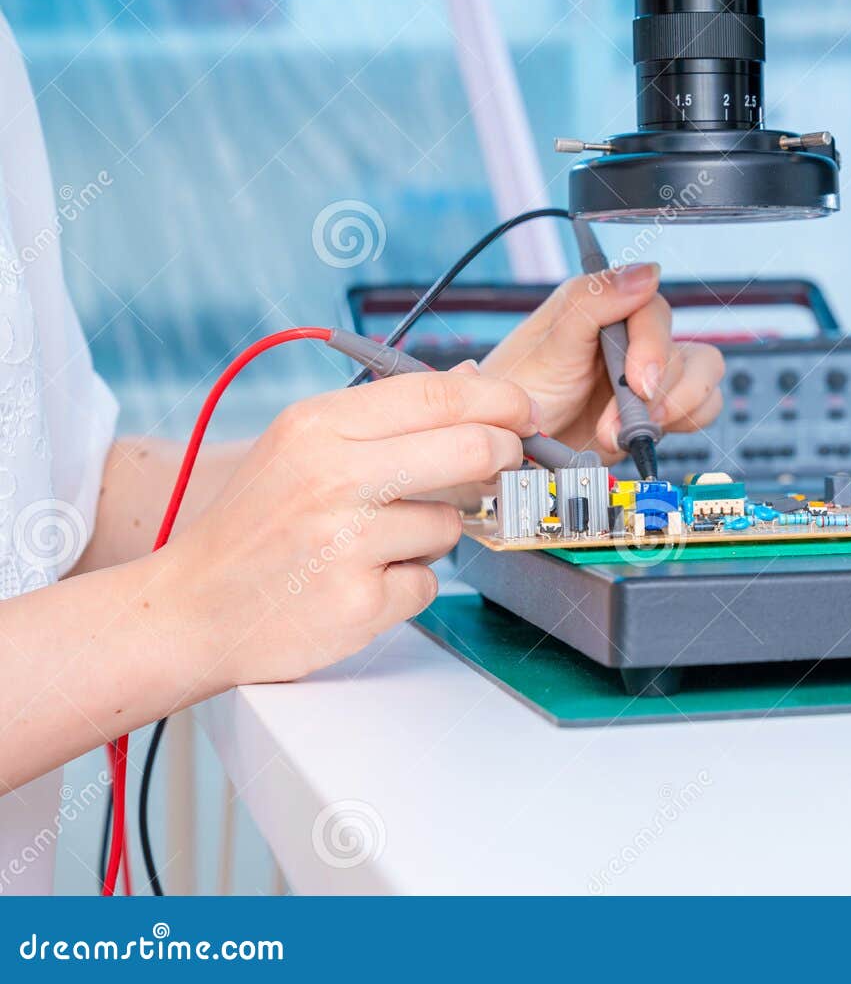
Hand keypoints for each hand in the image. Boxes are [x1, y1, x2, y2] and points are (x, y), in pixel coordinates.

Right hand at [159, 369, 536, 686]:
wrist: (192, 608)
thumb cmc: (257, 524)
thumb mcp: (302, 446)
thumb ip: (386, 415)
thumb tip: (473, 375)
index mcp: (318, 426)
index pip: (437, 394)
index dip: (500, 399)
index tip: (525, 410)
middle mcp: (333, 478)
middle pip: (471, 448)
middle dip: (504, 455)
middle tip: (505, 464)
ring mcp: (348, 542)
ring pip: (453, 524)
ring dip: (434, 535)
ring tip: (376, 542)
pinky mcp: (361, 600)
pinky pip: (429, 582)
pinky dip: (408, 584)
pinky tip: (361, 581)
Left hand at [480, 263, 725, 462]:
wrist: (515, 449)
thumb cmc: (520, 392)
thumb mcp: (549, 343)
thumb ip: (593, 301)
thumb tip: (647, 271)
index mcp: (606, 308)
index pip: (655, 312)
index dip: (653, 348)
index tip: (637, 383)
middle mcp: (632, 338)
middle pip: (684, 348)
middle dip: (656, 392)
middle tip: (619, 421)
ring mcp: (649, 375)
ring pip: (703, 375)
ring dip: (674, 409)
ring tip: (625, 433)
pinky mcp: (658, 410)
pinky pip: (704, 406)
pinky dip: (685, 422)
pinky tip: (644, 435)